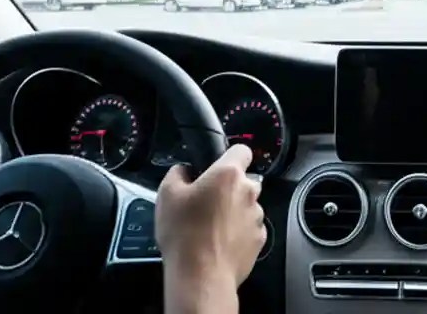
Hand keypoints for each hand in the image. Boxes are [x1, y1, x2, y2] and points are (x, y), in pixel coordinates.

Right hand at [157, 145, 264, 313]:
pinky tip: (219, 242)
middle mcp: (249, 192)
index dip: (229, 156)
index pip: (241, 150)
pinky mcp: (260, 239)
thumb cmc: (184, 234)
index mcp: (228, 174)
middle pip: (243, 180)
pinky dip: (238, 232)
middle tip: (205, 202)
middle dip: (227, 188)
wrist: (201, 276)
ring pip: (246, 205)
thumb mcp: (167, 195)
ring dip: (233, 211)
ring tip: (210, 226)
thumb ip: (177, 173)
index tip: (218, 166)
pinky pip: (249, 228)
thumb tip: (183, 171)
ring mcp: (257, 216)